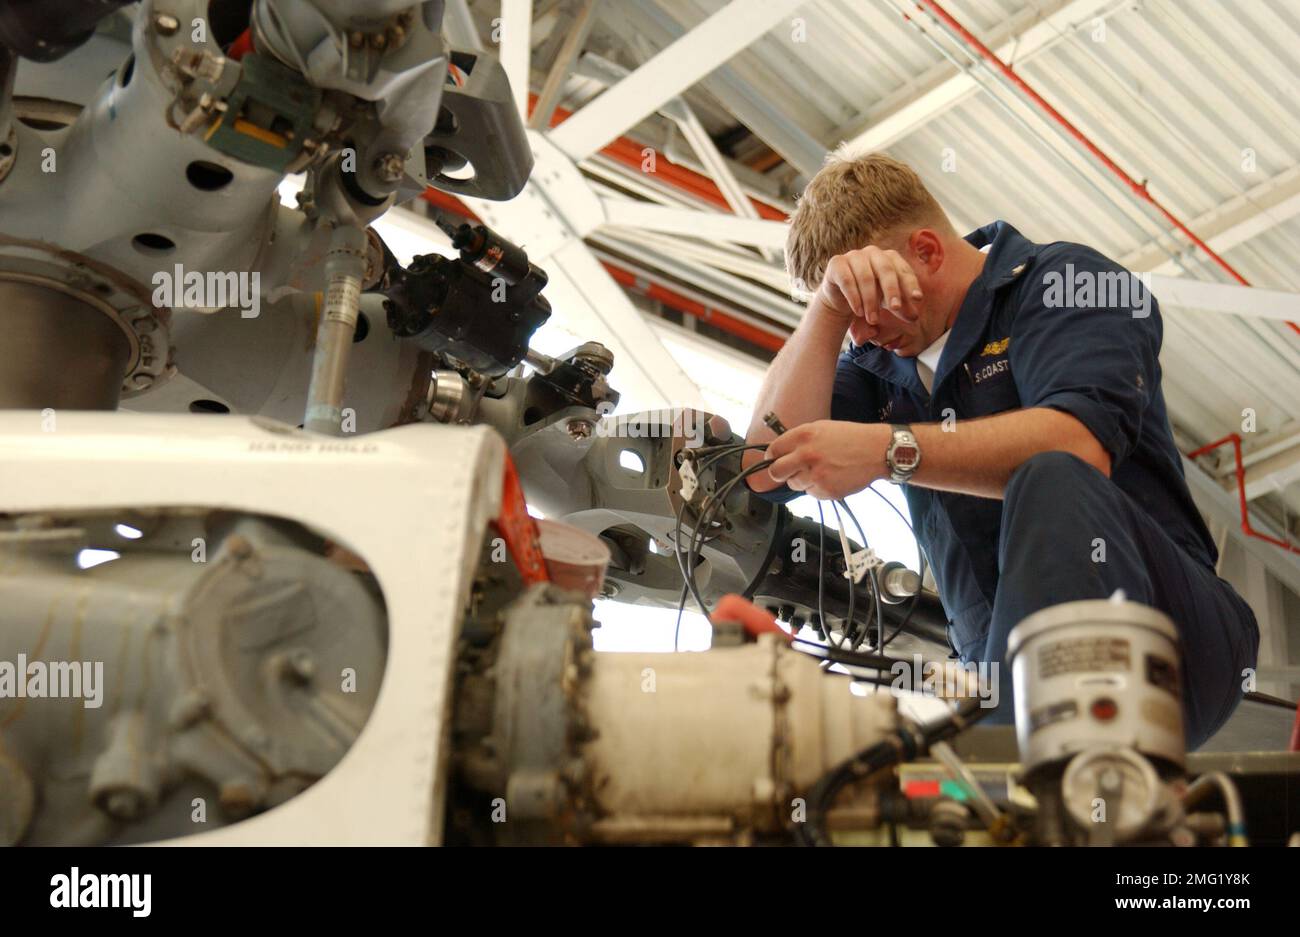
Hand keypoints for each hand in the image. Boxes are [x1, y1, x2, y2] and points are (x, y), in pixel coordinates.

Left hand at [765, 420, 887, 499]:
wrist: (877, 450)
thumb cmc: (851, 437)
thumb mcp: (821, 428)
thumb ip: (799, 440)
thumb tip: (781, 452)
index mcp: (804, 435)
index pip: (773, 450)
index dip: (772, 456)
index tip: (774, 459)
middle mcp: (806, 455)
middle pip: (776, 472)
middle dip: (778, 473)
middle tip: (786, 472)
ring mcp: (816, 474)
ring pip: (794, 484)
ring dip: (801, 480)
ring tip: (820, 471)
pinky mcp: (825, 490)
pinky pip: (811, 493)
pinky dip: (817, 488)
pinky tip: (831, 477)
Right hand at [816, 246, 922, 344]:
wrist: (840, 298)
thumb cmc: (869, 296)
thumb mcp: (887, 303)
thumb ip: (901, 308)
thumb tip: (914, 317)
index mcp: (889, 258)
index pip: (903, 269)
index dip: (911, 284)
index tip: (917, 298)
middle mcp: (872, 252)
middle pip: (885, 269)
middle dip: (892, 290)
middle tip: (896, 309)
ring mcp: (853, 256)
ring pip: (866, 277)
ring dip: (871, 300)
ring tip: (873, 319)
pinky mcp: (836, 263)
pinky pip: (847, 280)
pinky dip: (854, 297)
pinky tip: (858, 312)